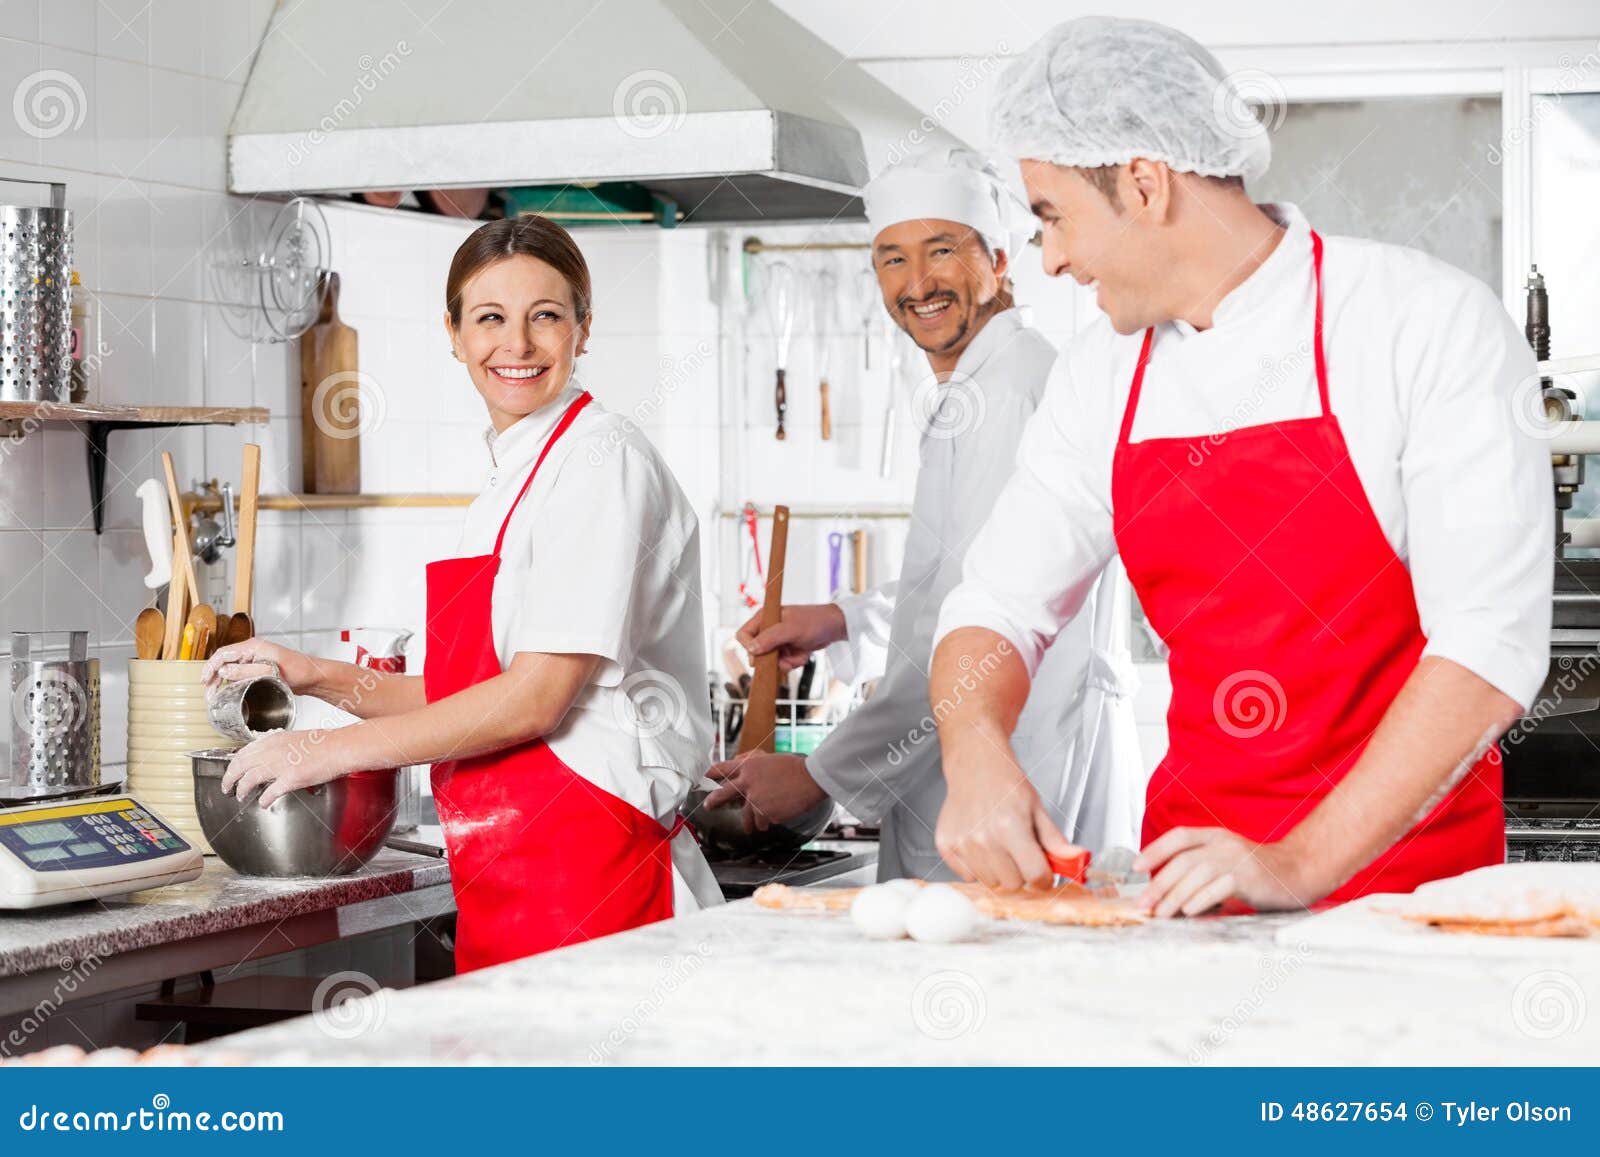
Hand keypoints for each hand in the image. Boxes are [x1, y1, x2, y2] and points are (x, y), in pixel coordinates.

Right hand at [203, 638, 320, 694]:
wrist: (313, 677)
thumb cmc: (298, 671)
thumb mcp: (270, 672)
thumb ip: (245, 672)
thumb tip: (223, 671)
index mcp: (254, 646)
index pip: (224, 653)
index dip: (211, 667)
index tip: (204, 680)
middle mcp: (253, 650)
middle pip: (225, 661)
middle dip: (214, 677)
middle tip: (208, 693)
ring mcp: (256, 659)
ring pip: (231, 668)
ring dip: (221, 681)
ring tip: (214, 696)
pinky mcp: (260, 668)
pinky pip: (240, 673)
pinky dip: (231, 682)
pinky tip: (227, 692)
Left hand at [220, 728, 352, 809]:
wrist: (340, 747)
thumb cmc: (324, 743)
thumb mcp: (294, 738)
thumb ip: (278, 747)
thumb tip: (268, 757)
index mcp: (273, 740)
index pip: (242, 753)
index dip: (232, 765)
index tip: (231, 771)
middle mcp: (272, 751)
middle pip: (240, 766)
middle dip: (229, 779)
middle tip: (227, 787)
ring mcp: (280, 765)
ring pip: (249, 780)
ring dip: (242, 790)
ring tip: (241, 796)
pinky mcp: (291, 779)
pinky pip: (270, 793)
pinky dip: (264, 800)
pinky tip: (264, 803)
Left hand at [704, 752, 827, 831]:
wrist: (811, 778)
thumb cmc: (793, 767)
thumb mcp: (768, 758)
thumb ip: (750, 760)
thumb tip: (737, 761)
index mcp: (748, 767)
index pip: (721, 769)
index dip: (710, 774)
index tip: (702, 778)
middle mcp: (747, 784)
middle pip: (721, 795)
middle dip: (713, 802)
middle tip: (708, 806)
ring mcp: (755, 800)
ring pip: (746, 816)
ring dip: (750, 823)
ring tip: (752, 828)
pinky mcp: (766, 814)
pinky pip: (764, 821)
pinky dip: (770, 820)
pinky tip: (778, 816)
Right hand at [736, 603, 846, 674]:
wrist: (834, 627)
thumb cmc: (815, 621)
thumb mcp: (791, 629)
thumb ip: (770, 638)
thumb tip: (752, 649)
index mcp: (765, 618)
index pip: (743, 635)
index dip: (748, 647)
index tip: (760, 655)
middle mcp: (768, 629)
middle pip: (756, 652)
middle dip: (773, 659)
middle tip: (787, 655)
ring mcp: (777, 641)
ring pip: (771, 661)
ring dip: (787, 662)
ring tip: (800, 653)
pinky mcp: (786, 649)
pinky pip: (783, 663)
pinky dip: (794, 662)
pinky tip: (804, 654)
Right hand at [934, 743, 1076, 891]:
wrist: (975, 763)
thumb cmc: (1005, 782)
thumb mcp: (1037, 808)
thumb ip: (1056, 841)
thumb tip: (1077, 861)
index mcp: (1011, 827)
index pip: (1035, 876)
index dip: (1044, 877)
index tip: (1043, 871)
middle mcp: (984, 838)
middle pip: (1012, 884)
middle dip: (1021, 873)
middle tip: (1019, 852)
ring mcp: (963, 843)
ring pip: (990, 883)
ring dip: (998, 871)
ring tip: (998, 845)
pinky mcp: (946, 845)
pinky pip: (967, 876)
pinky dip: (976, 867)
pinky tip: (980, 844)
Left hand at [1134, 828, 1316, 916]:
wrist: (1300, 872)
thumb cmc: (1258, 873)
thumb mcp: (1226, 863)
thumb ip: (1200, 872)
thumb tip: (1167, 896)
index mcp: (1215, 836)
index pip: (1178, 837)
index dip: (1155, 850)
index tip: (1136, 867)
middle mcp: (1224, 843)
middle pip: (1183, 861)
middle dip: (1159, 884)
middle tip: (1145, 904)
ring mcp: (1237, 858)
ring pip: (1197, 874)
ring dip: (1175, 896)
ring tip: (1162, 914)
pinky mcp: (1249, 876)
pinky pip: (1218, 887)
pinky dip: (1201, 900)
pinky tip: (1189, 912)